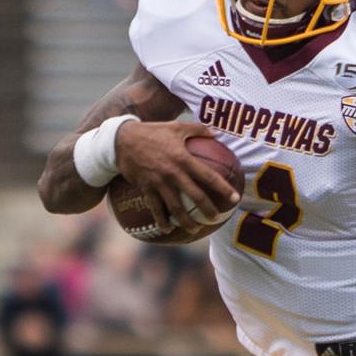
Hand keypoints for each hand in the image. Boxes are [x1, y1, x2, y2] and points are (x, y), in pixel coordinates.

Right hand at [114, 121, 238, 232]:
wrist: (121, 140)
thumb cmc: (152, 132)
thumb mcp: (176, 127)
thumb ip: (198, 129)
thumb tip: (217, 133)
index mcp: (183, 158)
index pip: (208, 176)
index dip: (223, 188)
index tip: (235, 198)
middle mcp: (173, 173)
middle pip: (195, 196)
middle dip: (208, 210)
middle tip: (216, 218)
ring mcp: (158, 182)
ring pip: (175, 207)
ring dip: (186, 221)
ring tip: (195, 229)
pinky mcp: (146, 188)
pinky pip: (155, 208)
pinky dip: (162, 220)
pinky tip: (168, 228)